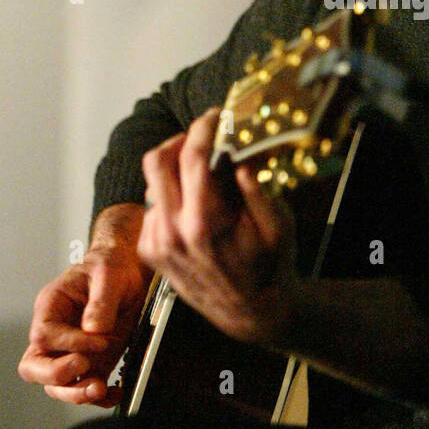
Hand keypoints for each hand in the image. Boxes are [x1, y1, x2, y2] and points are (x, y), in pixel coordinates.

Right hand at [18, 238, 149, 407]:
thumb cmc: (110, 267)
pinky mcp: (92, 363)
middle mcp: (56, 334)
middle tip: (84, 368)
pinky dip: (100, 397)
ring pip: (57, 385)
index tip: (100, 341)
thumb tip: (94, 330)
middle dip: (57, 376)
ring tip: (101, 389)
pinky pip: (86, 386)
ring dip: (77, 393)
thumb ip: (101, 301)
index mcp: (51, 308)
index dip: (69, 343)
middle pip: (35, 367)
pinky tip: (115, 393)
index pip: (44, 336)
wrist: (127, 271)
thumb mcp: (109, 274)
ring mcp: (71, 352)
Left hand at [137, 107, 297, 343]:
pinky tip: (194, 202)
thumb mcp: (278, 227)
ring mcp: (156, 243)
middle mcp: (171, 232)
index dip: (203, 128)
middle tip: (201, 134)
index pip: (192, 157)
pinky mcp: (150, 251)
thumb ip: (256, 192)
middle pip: (156, 161)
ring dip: (174, 166)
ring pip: (151, 182)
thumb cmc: (269, 268)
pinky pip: (151, 206)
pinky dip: (170, 194)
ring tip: (202, 169)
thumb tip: (238, 161)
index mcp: (203, 223)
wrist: (250, 312)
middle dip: (179, 139)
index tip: (214, 115)